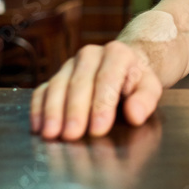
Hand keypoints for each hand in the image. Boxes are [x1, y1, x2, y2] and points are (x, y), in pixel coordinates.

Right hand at [30, 41, 162, 140]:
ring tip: (52, 134)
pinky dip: (38, 109)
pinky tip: (38, 127)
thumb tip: (135, 115)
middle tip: (72, 135)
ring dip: (53, 112)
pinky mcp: (55, 76)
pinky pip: (42, 91)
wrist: (122, 67)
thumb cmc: (136, 82)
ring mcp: (70, 65)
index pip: (107, 79)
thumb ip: (145, 100)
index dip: (102, 105)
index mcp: (117, 53)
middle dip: (75, 110)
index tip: (99, 128)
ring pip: (58, 85)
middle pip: (80, 82)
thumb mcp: (149, 88)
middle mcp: (90, 54)